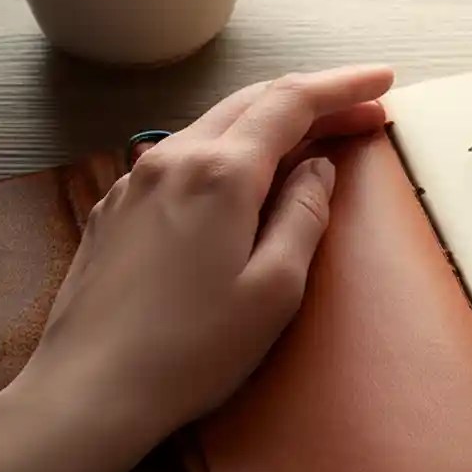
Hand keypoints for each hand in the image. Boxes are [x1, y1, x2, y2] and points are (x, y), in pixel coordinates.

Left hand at [11, 65, 393, 443]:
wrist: (86, 391)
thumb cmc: (191, 350)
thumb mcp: (274, 289)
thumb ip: (303, 216)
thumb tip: (318, 169)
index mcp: (220, 173)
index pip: (293, 102)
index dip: (344, 86)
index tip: (385, 80)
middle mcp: (173, 159)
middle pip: (252, 102)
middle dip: (313, 100)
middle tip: (361, 115)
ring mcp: (135, 181)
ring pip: (213, 126)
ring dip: (268, 124)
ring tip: (309, 144)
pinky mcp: (113, 209)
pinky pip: (181, 158)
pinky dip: (226, 152)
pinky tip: (239, 183)